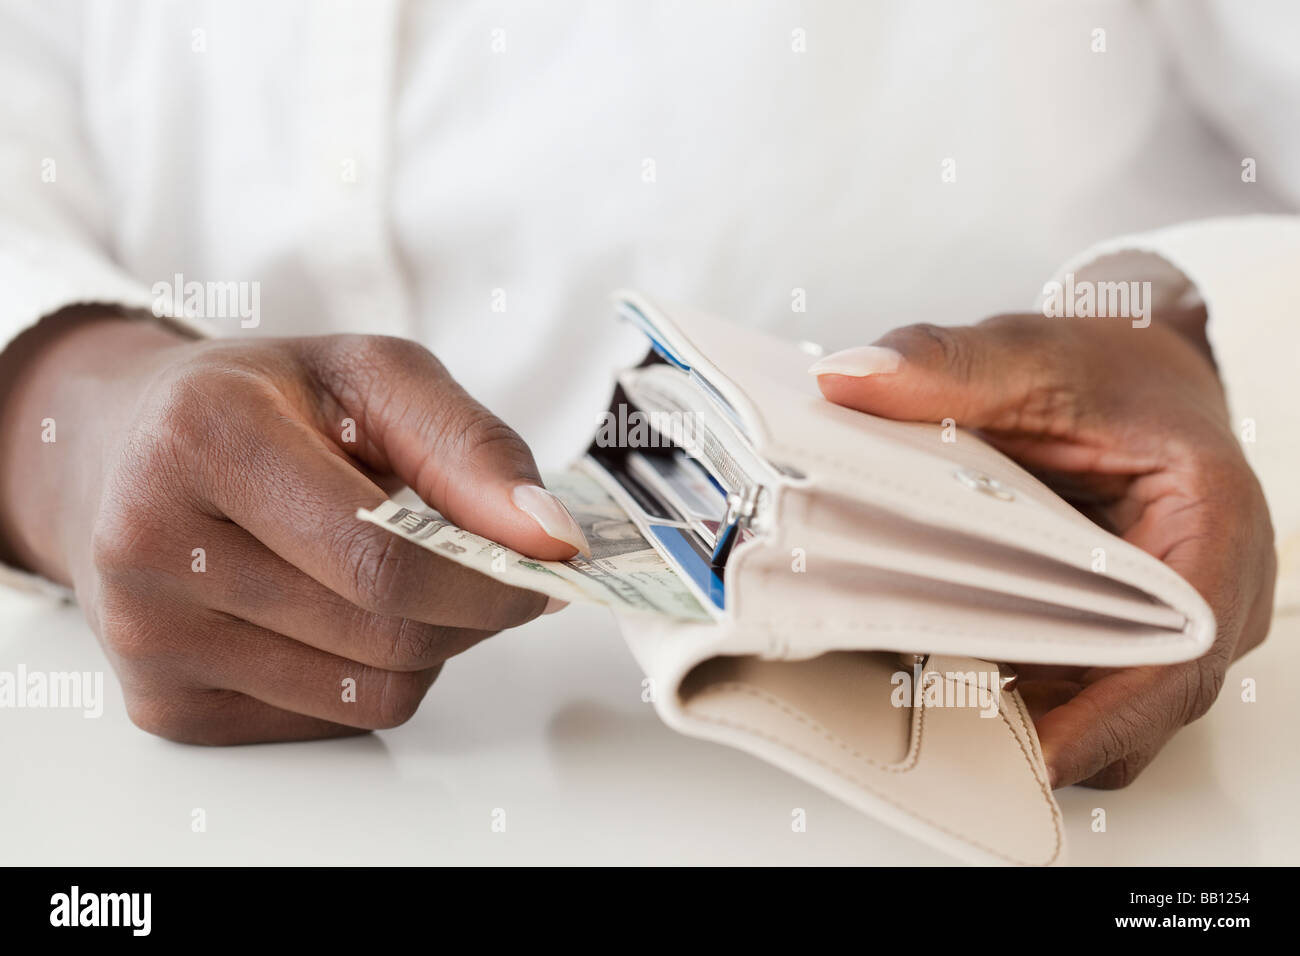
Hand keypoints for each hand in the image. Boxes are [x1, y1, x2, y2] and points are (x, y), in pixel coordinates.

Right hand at [0, 309, 587, 743]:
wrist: (125, 448)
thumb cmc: (261, 404)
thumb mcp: (371, 376)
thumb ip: (469, 444)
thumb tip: (548, 535)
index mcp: (202, 438)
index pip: (381, 559)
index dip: (486, 576)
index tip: (547, 565)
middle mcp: (150, 546)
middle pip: (382, 634)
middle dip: (473, 610)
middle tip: (501, 570)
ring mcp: (149, 639)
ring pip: (370, 691)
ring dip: (430, 643)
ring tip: (405, 572)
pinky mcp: (165, 705)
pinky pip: (333, 719)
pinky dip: (373, 673)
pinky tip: (341, 609)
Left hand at [811, 309, 1275, 787]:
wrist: (1138, 374)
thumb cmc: (1110, 371)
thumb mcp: (1029, 355)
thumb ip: (945, 364)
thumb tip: (849, 379)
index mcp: (1212, 526)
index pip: (1176, 655)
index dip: (1103, 716)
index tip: (1026, 749)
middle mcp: (1208, 596)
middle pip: (1137, 705)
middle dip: (1044, 725)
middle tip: (940, 725)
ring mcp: (1170, 629)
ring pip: (1106, 712)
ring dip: (1027, 715)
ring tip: (930, 701)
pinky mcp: (1125, 638)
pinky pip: (1080, 691)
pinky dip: (1021, 692)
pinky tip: (948, 672)